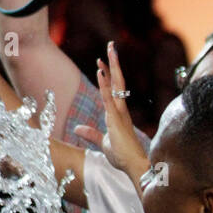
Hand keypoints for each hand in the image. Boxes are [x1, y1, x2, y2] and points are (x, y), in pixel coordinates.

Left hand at [73, 41, 148, 180]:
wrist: (134, 166)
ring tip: (109, 51)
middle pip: (118, 81)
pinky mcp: (116, 119)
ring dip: (111, 67)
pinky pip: (109, 98)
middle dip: (114, 63)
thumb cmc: (122, 156)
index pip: (113, 89)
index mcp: (118, 114)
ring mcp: (120, 113)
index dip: (108, 75)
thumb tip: (78, 128)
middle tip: (111, 46)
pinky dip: (104, 84)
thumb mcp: (102, 143)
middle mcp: (121, 109)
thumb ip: (91, 134)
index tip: (101, 63)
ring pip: (116, 85)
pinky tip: (100, 72)